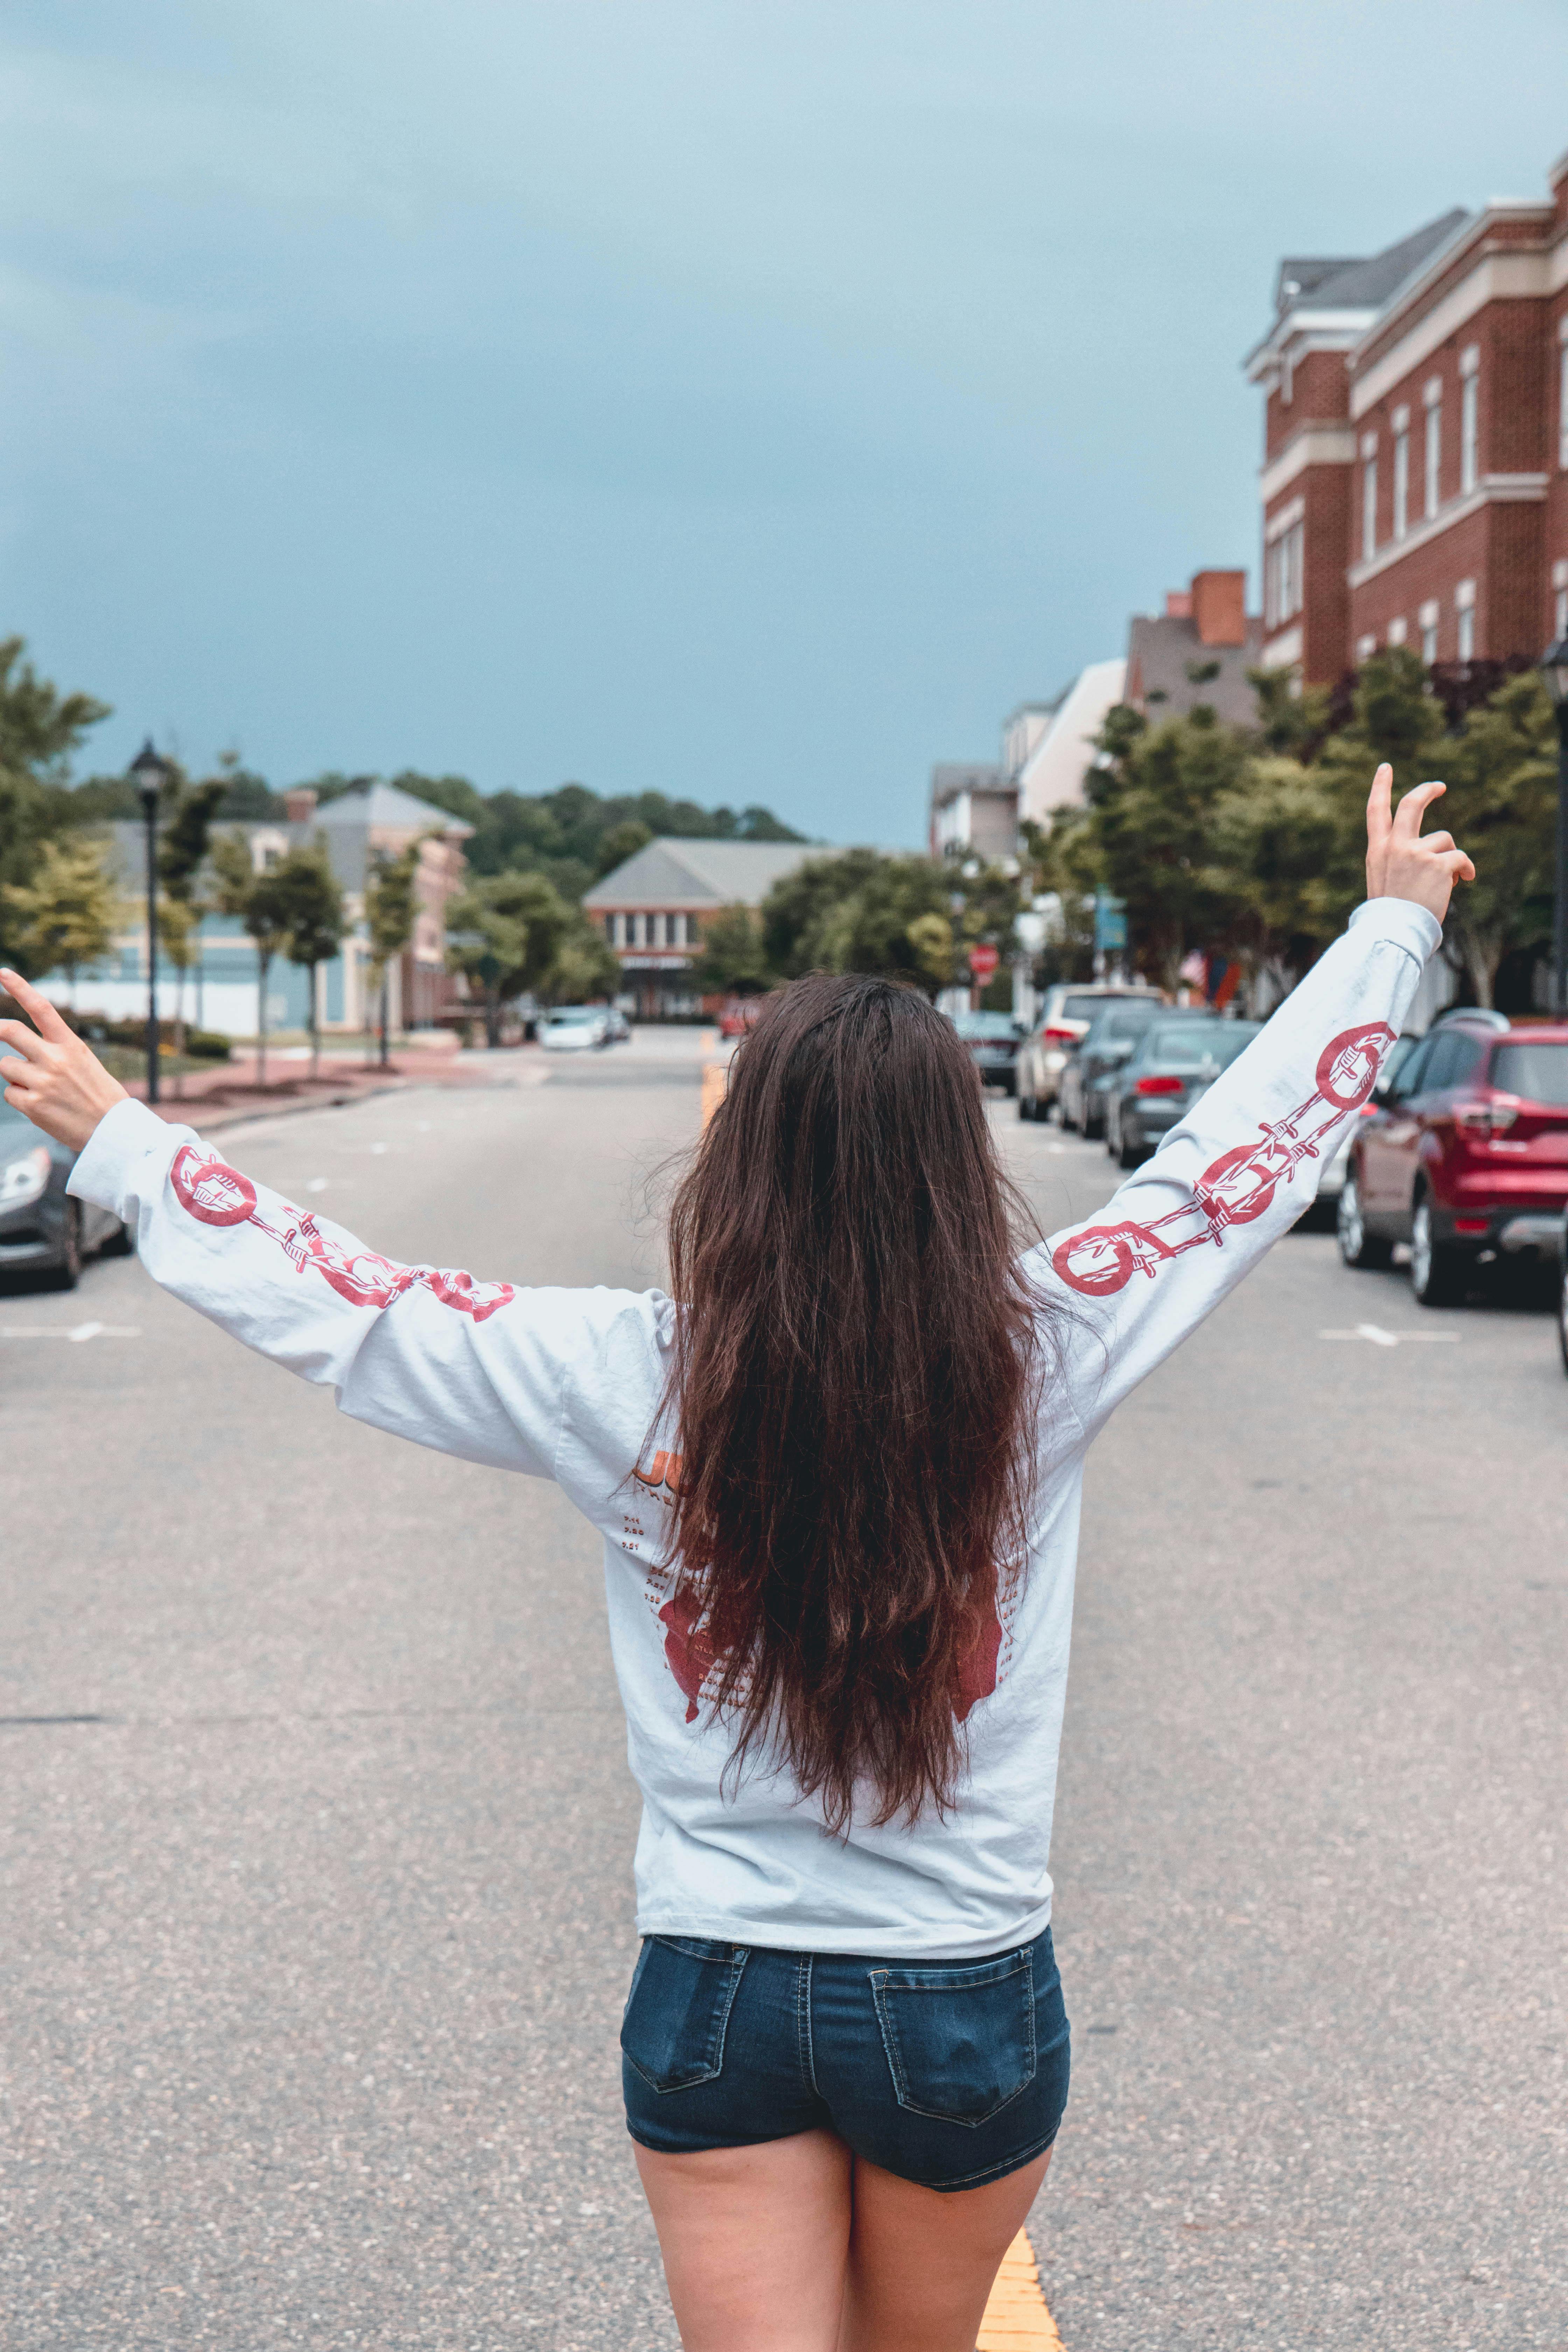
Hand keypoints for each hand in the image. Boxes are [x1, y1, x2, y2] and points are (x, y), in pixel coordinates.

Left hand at [0, 969, 128, 1151]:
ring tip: (38, 1088)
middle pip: (10, 1031)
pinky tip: (40, 1106)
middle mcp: (55, 1059)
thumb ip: (53, 1051)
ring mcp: (42, 1082)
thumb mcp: (82, 1063)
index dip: (19, 987)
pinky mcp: (32, 1105)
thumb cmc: (97, 1096)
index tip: (2, 972)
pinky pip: (9, 1093)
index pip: (42, 1008)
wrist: (112, 1131)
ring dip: (14, 1075)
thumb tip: (16, 1051)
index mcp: (71, 1045)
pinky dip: (19, 1098)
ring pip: (6, 1066)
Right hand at [1364, 763, 1474, 922]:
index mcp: (1377, 851)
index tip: (1385, 768)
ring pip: (1445, 840)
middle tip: (1439, 786)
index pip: (1375, 811)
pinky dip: (1466, 870)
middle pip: (1412, 805)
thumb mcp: (1384, 882)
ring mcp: (1416, 853)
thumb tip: (1434, 852)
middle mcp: (1395, 846)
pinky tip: (1465, 882)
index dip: (1381, 787)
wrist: (1394, 933)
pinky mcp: (1438, 864)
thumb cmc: (1390, 916)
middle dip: (1426, 791)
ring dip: (1451, 857)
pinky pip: (1461, 858)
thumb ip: (1399, 861)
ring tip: (1448, 880)